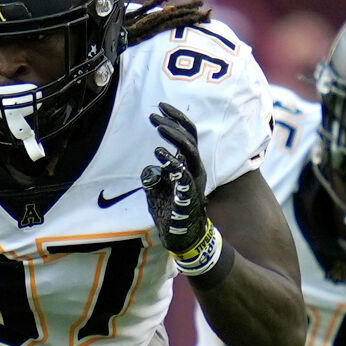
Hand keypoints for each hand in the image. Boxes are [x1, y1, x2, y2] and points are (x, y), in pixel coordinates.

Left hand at [139, 102, 209, 256]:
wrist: (178, 237)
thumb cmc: (169, 212)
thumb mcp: (155, 191)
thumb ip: (154, 176)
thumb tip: (150, 167)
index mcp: (188, 165)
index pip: (187, 135)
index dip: (175, 120)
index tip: (159, 109)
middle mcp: (195, 169)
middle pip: (190, 136)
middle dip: (174, 121)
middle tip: (154, 113)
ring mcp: (195, 180)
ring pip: (190, 149)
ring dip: (174, 135)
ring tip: (158, 125)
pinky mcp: (191, 192)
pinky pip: (184, 172)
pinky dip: (171, 160)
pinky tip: (158, 152)